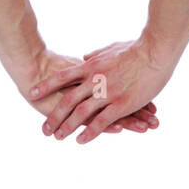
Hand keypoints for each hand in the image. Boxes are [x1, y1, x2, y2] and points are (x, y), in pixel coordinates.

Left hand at [28, 38, 171, 144]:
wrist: (156, 50)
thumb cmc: (137, 47)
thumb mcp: (111, 48)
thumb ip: (96, 55)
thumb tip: (85, 56)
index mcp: (92, 66)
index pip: (63, 77)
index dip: (47, 86)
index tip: (32, 93)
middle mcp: (96, 80)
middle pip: (68, 99)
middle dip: (54, 116)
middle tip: (44, 129)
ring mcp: (108, 92)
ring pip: (82, 113)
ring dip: (68, 127)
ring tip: (58, 137)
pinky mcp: (122, 103)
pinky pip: (103, 121)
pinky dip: (90, 132)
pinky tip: (81, 140)